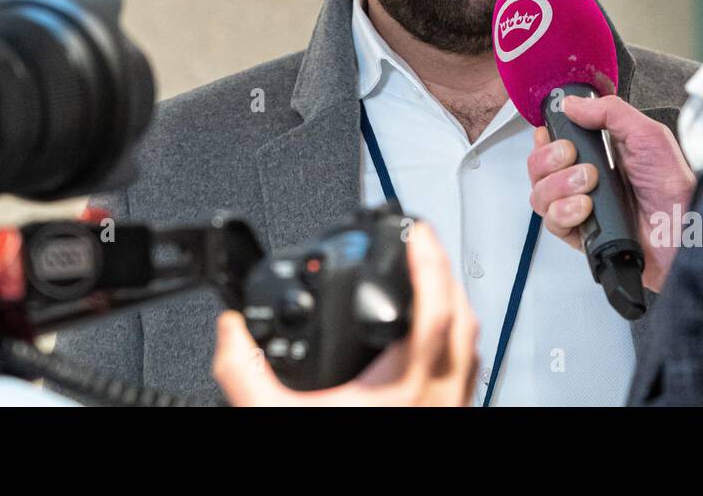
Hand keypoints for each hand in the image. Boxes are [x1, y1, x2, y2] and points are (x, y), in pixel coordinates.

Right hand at [212, 221, 478, 405]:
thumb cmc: (337, 478)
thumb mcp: (276, 419)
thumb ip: (246, 373)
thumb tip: (230, 333)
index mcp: (406, 386)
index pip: (436, 307)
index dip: (429, 262)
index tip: (417, 233)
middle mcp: (440, 398)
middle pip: (464, 318)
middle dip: (445, 272)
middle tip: (424, 245)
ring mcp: (451, 413)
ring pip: (472, 346)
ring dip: (454, 306)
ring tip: (430, 282)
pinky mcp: (450, 425)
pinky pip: (467, 375)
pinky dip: (454, 345)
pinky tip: (432, 344)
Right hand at [527, 94, 695, 291]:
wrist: (684, 235)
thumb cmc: (675, 190)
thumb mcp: (648, 136)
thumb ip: (611, 112)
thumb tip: (572, 103)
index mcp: (600, 154)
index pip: (554, 141)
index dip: (546, 136)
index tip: (550, 131)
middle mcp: (585, 180)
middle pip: (538, 166)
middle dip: (550, 158)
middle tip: (573, 157)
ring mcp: (580, 207)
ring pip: (539, 193)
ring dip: (558, 184)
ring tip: (588, 184)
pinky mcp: (580, 235)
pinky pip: (551, 222)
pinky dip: (564, 212)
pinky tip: (585, 208)